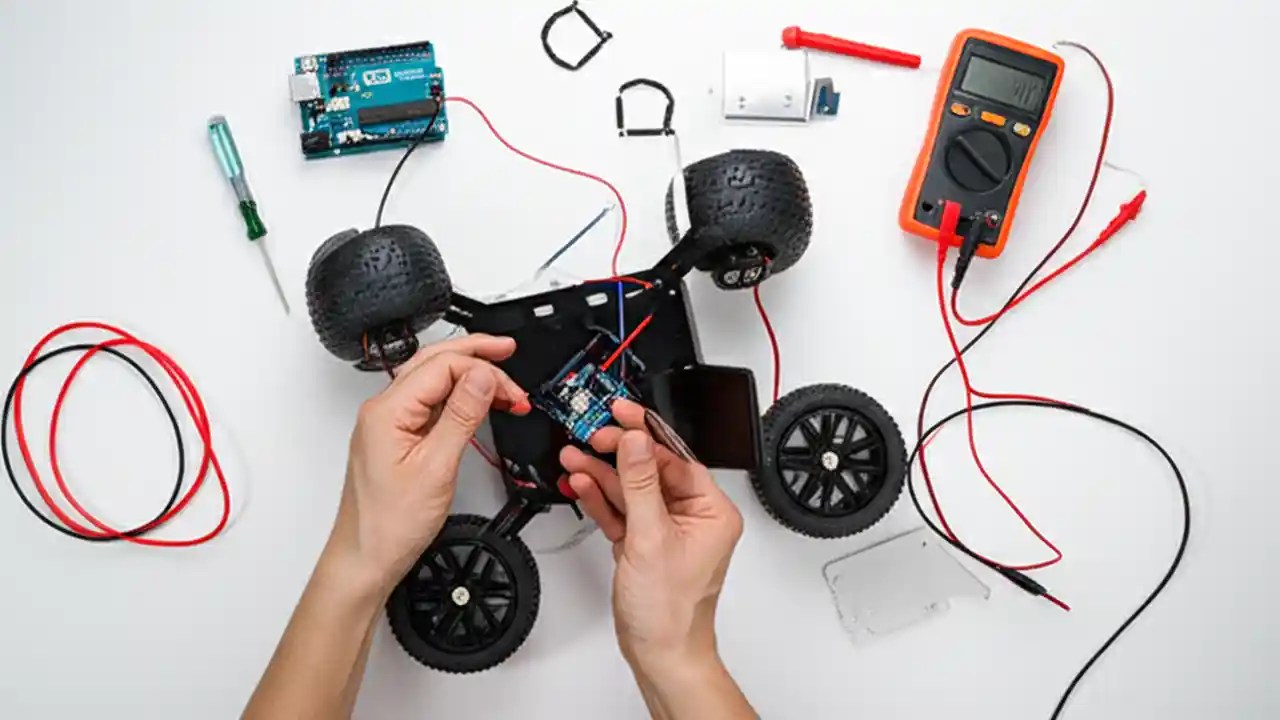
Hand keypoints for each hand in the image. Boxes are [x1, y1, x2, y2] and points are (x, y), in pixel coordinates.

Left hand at [325, 335, 529, 597]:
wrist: (366, 558)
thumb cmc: (389, 524)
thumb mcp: (436, 467)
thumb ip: (461, 416)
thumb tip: (481, 376)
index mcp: (387, 411)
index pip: (442, 366)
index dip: (482, 370)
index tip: (511, 389)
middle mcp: (383, 411)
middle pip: (433, 361)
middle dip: (474, 353)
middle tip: (507, 350)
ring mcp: (389, 423)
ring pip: (432, 380)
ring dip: (468, 375)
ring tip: (502, 380)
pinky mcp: (396, 437)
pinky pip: (429, 403)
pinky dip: (458, 398)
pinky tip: (476, 401)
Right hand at [559, 399, 743, 674]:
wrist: (659, 653)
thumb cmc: (671, 610)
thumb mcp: (651, 537)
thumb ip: (639, 485)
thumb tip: (635, 442)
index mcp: (712, 510)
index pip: (675, 457)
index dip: (645, 434)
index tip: (621, 413)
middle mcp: (693, 517)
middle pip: (650, 469)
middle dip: (616, 453)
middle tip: (589, 435)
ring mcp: (666, 529)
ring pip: (631, 489)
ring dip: (602, 474)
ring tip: (574, 457)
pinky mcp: (644, 542)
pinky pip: (622, 511)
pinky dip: (601, 498)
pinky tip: (582, 482)